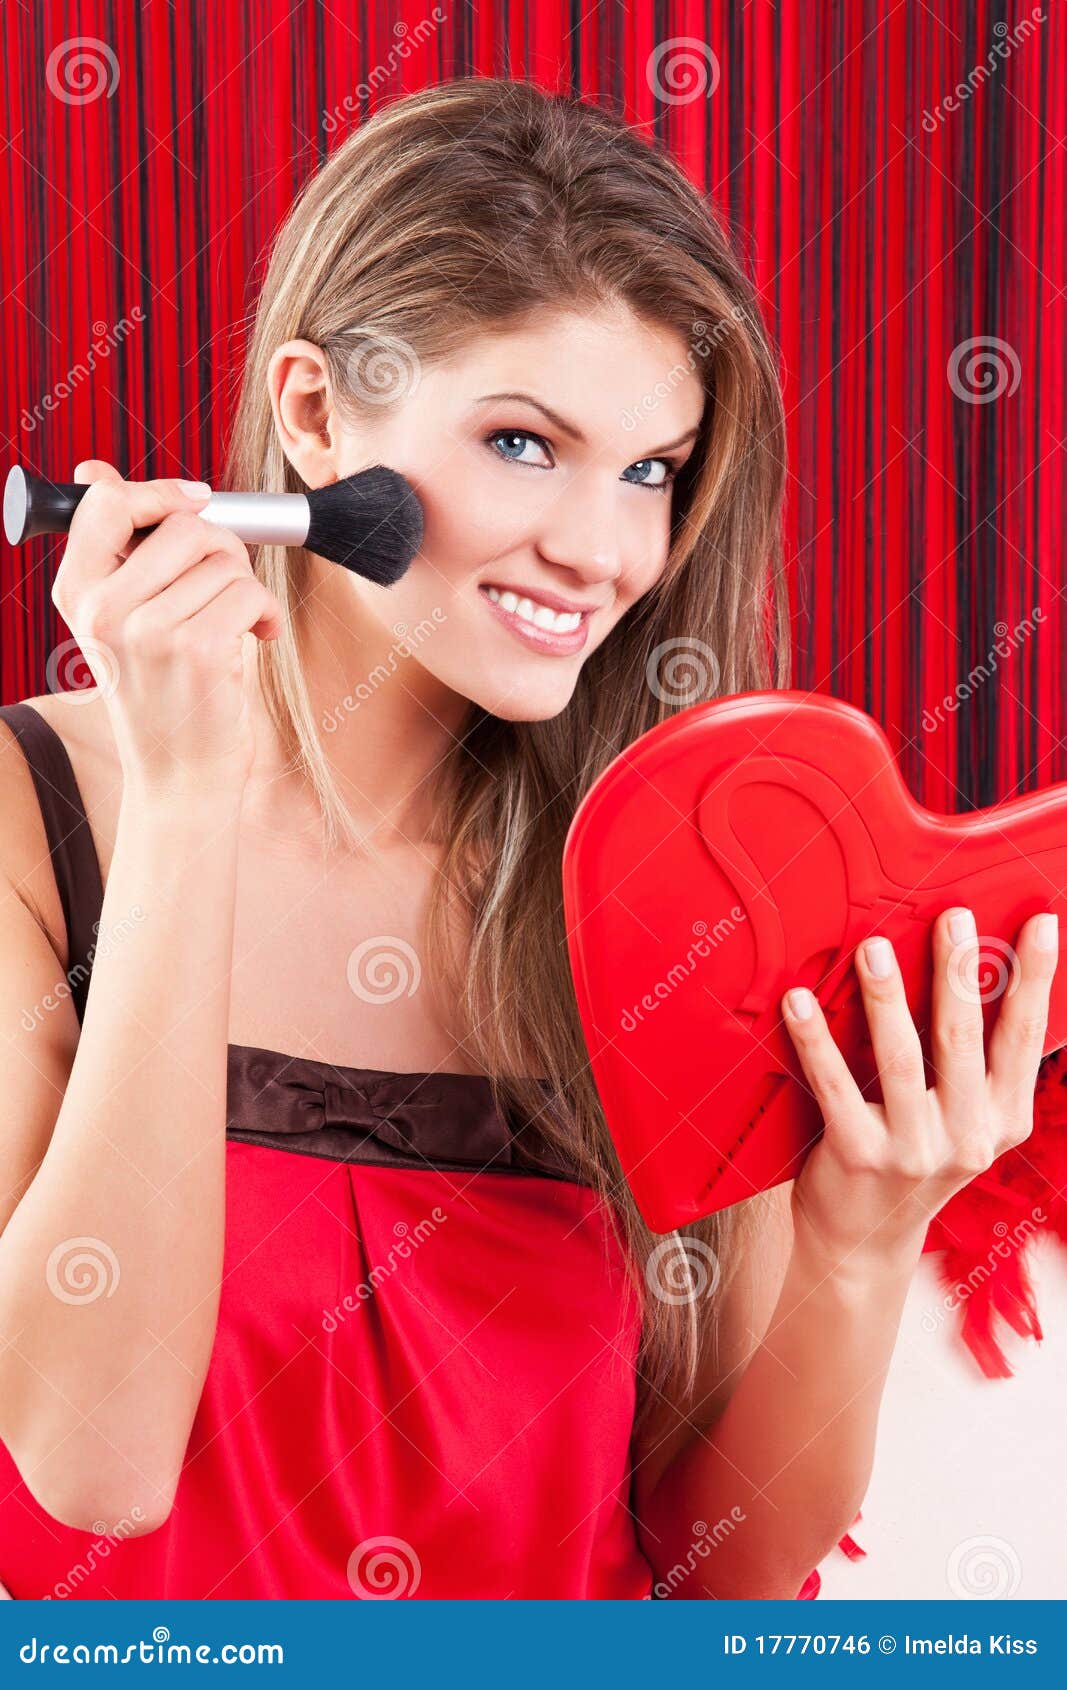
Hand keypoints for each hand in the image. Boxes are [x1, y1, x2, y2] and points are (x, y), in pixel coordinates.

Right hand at [50, 461, 282, 796]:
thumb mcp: (121, 620)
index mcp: (77, 594)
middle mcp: (104, 610)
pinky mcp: (197, 650)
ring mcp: (148, 631)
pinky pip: (249, 591)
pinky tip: (260, 638)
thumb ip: (116, 548)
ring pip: (224, 558)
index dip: (160, 492)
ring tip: (240, 623)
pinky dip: (267, 612)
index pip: (105, 504)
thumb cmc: (162, 694)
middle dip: (224, 547)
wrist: (181, 777)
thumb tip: (93, 470)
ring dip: (247, 586)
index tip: (195, 503)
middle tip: (228, 585)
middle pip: (184, 525)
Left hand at [781, 906, 1058, 1273]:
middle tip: (953, 916)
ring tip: (873, 948)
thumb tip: (976, 970)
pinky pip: (834, 1084)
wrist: (864, 1242)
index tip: (1039, 923)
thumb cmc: (913, 1157)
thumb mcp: (964, 1122)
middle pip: (964, 1040)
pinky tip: (798, 1002)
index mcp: (1002, 1120)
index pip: (1024, 1037)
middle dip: (958, 973)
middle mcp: (965, 1137)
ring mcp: (912, 1149)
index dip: (1034, 978)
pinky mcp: (858, 1155)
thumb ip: (975, 1066)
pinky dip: (815, 1039)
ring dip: (885, 997)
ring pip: (900, 1058)